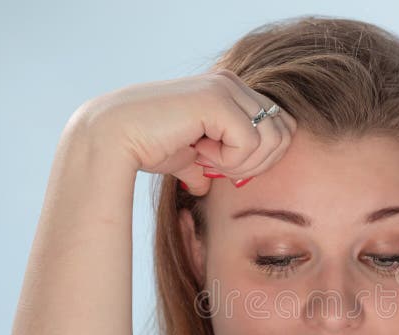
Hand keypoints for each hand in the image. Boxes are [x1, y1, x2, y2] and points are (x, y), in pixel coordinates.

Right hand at [75, 69, 296, 193]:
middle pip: (285, 132)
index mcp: (230, 91)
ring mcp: (226, 88)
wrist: (113, 140)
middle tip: (221, 168)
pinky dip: (229, 160)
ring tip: (208, 160)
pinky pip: (250, 142)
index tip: (227, 168)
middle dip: (259, 162)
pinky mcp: (217, 100)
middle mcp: (232, 83)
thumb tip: (205, 187)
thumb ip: (203, 165)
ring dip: (243, 162)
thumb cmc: (146, 147)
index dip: (264, 157)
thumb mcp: (186, 157)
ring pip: (272, 138)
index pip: (281, 126)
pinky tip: (200, 153)